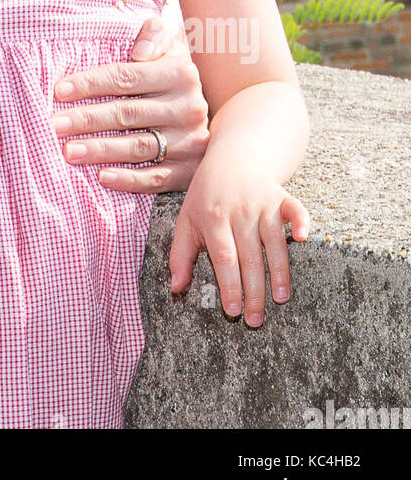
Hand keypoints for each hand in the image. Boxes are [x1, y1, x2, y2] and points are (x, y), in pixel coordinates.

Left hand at [51, 13, 208, 191]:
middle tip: (54, 124)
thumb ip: (154, 34)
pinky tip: (103, 178)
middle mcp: (189, 108)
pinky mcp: (189, 170)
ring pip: (139, 147)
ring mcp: (190, 141)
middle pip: (128, 113)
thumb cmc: (170, 72)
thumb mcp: (169, 44)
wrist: (214, 114)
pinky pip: (157, 178)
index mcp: (181, 73)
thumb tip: (139, 52)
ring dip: (101, 150)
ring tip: (68, 151)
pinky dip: (130, 180)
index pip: (127, 77)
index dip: (91, 83)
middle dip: (87, 119)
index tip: (59, 90)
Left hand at [169, 147, 310, 325]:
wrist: (231, 158)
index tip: (232, 311)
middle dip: (254, 291)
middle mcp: (238, 211)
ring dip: (279, 271)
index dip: (229, 285)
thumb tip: (176, 288)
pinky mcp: (281, 196)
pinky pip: (295, 209)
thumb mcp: (186, 220)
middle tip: (255, 321)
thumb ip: (180, 254)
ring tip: (280, 299)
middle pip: (249, 257)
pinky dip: (301, 221)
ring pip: (274, 241)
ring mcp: (262, 203)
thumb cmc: (206, 196)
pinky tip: (303, 238)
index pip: (223, 258)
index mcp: (213, 218)